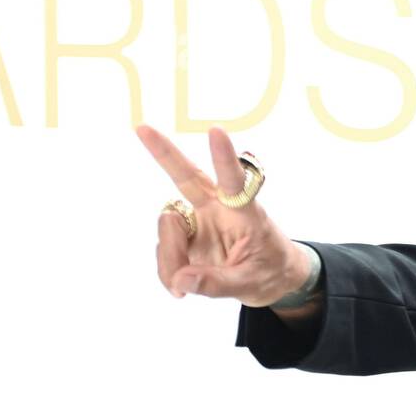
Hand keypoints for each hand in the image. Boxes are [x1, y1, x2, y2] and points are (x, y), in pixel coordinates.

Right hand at [136, 124, 310, 306]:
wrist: (273, 279)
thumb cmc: (270, 271)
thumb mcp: (251, 283)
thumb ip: (217, 283)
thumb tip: (181, 281)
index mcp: (244, 213)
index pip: (234, 182)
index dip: (223, 159)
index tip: (216, 131)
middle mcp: (218, 209)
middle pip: (187, 177)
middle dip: (165, 153)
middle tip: (142, 128)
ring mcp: (198, 221)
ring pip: (167, 228)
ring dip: (170, 258)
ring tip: (184, 286)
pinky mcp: (185, 237)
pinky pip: (163, 250)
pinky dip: (168, 271)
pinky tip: (180, 287)